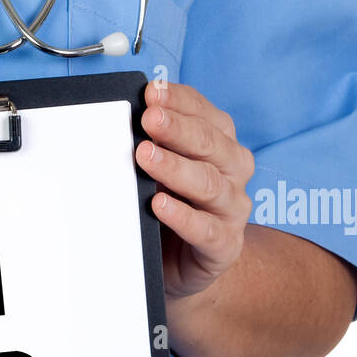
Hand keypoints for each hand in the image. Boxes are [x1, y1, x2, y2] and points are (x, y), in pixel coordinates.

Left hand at [136, 82, 254, 299]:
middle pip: (209, 144)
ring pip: (209, 184)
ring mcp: (232, 208)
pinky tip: (160, 205)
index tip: (150, 93)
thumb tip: (124, 121)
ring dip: (175, 168)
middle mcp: (233, 171)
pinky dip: (182, 216)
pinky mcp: (224, 244)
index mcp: (220, 145)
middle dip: (177, 129)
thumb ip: (152, 147)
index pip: (204, 114)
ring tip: (145, 157)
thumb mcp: (160, 173)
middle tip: (148, 119)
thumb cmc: (170, 208)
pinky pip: (206, 229)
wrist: (182, 264)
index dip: (179, 101)